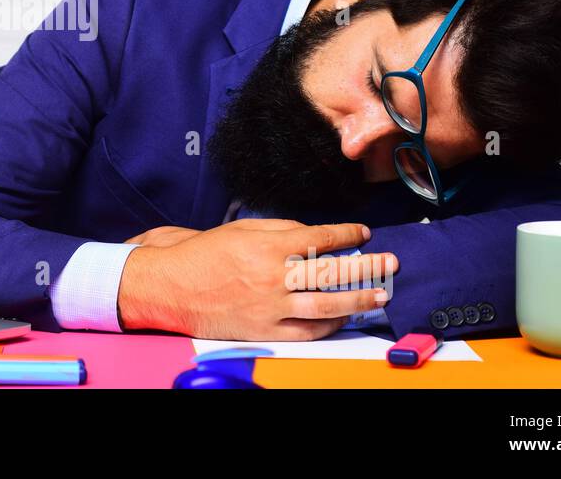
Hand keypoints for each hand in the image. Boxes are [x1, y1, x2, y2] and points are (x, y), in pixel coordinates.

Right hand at [116, 219, 397, 340]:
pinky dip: (330, 325)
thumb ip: (279, 229)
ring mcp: (270, 307)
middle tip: (389, 263)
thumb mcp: (241, 229)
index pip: (319, 238)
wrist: (171, 287)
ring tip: (379, 295)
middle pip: (332, 272)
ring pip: (326, 305)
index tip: (362, 233)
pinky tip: (343, 317)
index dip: (346, 234)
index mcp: (267, 246)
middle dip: (366, 266)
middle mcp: (272, 277)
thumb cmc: (203, 255)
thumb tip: (314, 235)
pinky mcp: (264, 331)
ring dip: (358, 299)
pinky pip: (307, 331)